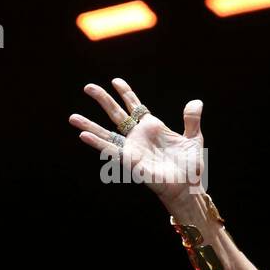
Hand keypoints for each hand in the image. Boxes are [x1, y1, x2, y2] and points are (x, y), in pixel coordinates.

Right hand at [68, 78, 204, 207]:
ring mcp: (133, 148)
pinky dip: (98, 143)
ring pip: (107, 133)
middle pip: (117, 114)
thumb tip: (196, 101)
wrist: (189, 187)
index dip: (126, 94)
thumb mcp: (194, 139)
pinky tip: (83, 136)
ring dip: (90, 125)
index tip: (116, 81)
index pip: (136, 107)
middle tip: (88, 87)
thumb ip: (192, 120)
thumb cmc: (191, 167)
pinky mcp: (130, 161)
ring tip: (72, 117)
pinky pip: (111, 150)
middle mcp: (139, 136)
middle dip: (103, 100)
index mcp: (153, 128)